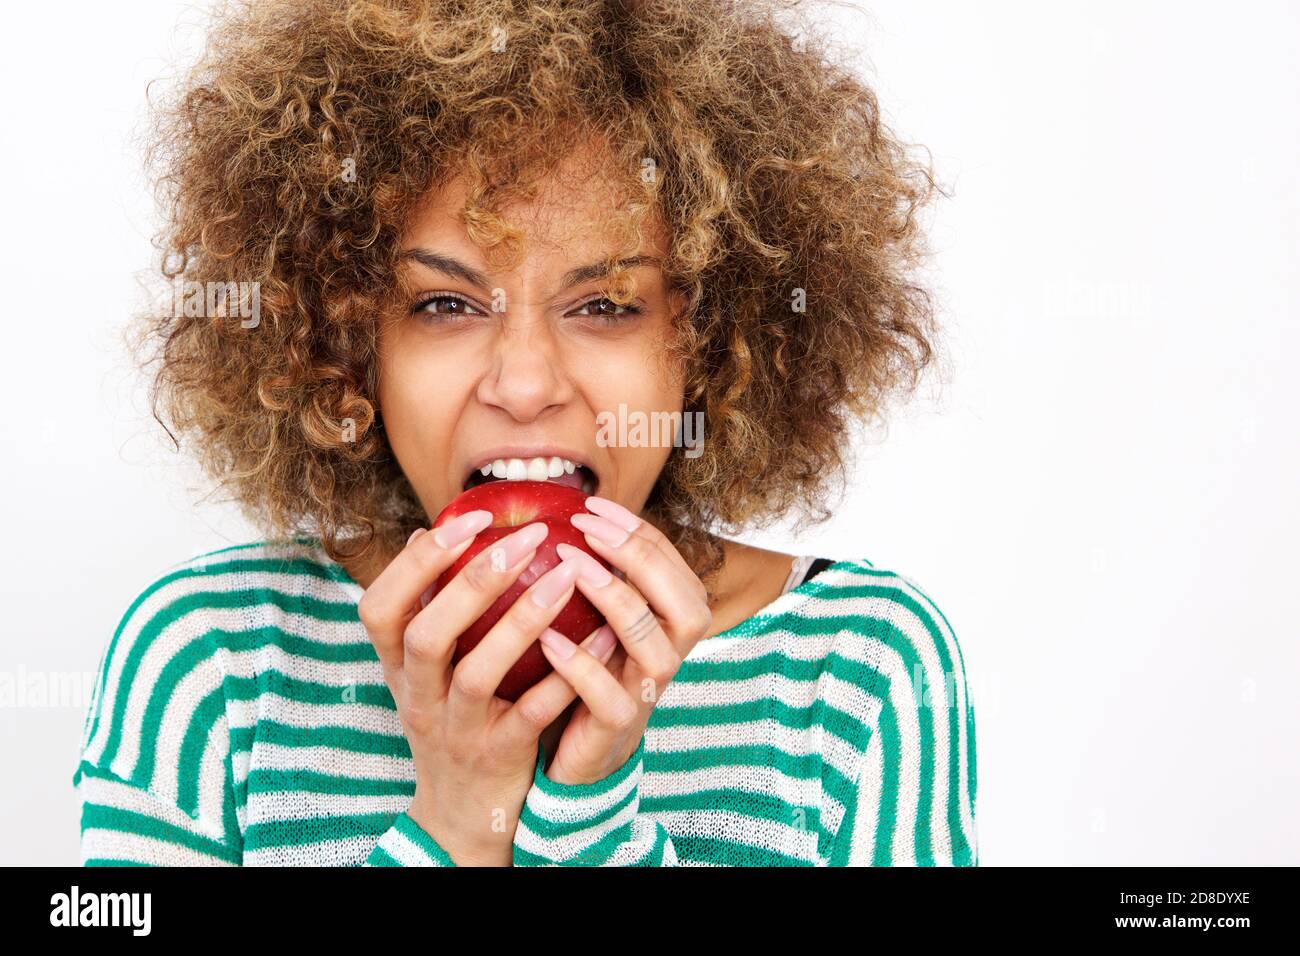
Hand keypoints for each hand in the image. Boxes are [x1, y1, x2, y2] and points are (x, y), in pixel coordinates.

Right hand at [356, 513, 617, 864]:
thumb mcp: (423, 669)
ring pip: (477, 674)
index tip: (468, 518)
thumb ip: (425, 609)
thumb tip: (426, 533)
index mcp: (396, 666)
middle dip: (474, 581)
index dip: (417, 562)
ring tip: (567, 574)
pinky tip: (602, 634)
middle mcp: (418, 697)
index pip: (380, 607)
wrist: (462, 810)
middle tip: (528, 536)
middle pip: (426, 636)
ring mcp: (457, 730)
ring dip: (522, 621)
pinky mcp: (500, 755)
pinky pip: (532, 711)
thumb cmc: (449, 715)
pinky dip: (566, 673)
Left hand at [536, 495, 712, 785]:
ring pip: (655, 649)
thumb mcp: (600, 620)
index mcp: (669, 625)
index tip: (591, 505)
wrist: (579, 753)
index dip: (638, 532)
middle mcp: (669, 656)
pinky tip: (546, 639)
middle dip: (639, 559)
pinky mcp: (614, 727)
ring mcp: (646, 694)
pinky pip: (608, 696)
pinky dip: (580, 665)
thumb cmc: (588, 672)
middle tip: (587, 529)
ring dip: (616, 601)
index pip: (673, 567)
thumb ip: (600, 577)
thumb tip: (564, 511)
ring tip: (571, 567)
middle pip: (686, 605)